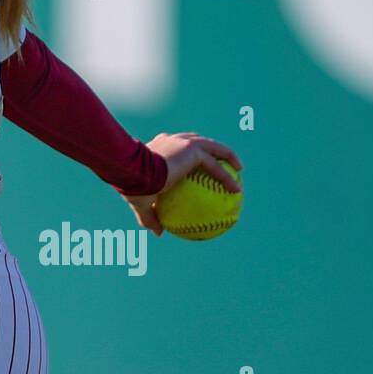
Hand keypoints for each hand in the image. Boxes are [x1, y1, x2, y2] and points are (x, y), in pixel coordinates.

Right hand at [122, 132, 242, 236]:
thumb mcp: (140, 202)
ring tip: (239, 169)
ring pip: (212, 147)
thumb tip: (158, 233)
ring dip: (227, 156)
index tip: (195, 166)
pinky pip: (215, 166)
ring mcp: (183, 142)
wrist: (134, 171)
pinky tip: (236, 189)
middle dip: (210, 149)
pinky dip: (226, 177)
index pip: (176, 147)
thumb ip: (150, 216)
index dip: (188, 154)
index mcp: (158, 148)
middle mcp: (172, 140)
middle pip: (198, 141)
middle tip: (221, 162)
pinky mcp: (192, 148)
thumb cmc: (134, 185)